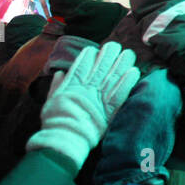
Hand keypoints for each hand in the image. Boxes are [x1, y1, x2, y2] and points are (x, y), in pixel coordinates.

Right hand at [29, 43, 139, 168]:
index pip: (83, 62)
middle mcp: (88, 87)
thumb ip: (57, 85)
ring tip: (128, 54)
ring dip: (122, 62)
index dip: (90, 54)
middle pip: (102, 64)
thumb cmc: (55, 121)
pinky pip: (121, 92)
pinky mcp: (111, 109)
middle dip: (109, 53)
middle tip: (115, 46)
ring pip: (114, 74)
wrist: (65, 139)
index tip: (95, 50)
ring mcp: (100, 97)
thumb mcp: (51, 100)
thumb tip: (59, 73)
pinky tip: (134, 71)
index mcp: (73, 84)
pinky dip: (128, 81)